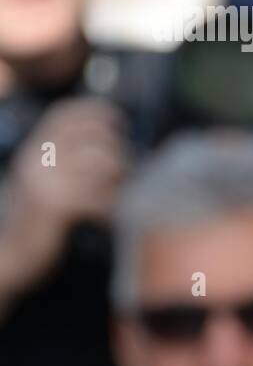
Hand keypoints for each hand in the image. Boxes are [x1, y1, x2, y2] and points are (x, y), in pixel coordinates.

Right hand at [0, 98, 129, 300]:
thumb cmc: (32, 220)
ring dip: (121, 179)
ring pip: (102, 164)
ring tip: (121, 193)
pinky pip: (101, 197)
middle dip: (120, 152)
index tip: (120, 121)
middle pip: (94, 137)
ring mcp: (45, 181)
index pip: (64, 114)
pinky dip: (112, 207)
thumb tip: (109, 146)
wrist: (7, 254)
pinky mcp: (56, 206)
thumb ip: (62, 161)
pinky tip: (111, 217)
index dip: (97, 112)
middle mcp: (37, 159)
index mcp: (32, 150)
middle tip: (128, 170)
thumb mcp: (40, 181)